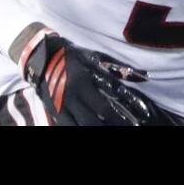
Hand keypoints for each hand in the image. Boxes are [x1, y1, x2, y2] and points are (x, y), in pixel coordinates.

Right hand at [15, 25, 153, 125]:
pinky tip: (86, 129)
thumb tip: (143, 75)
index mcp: (82, 82)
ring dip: (94, 130)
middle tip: (121, 128)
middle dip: (108, 127)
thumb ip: (117, 68)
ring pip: (78, 126)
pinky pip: (66, 126)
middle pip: (91, 122)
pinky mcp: (53, 111)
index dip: (117, 118)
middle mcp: (71, 97)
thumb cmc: (72, 54)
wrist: (40, 56)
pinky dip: (77, 129)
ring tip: (106, 130)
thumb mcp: (94, 57)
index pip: (103, 107)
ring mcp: (60, 106)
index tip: (131, 123)